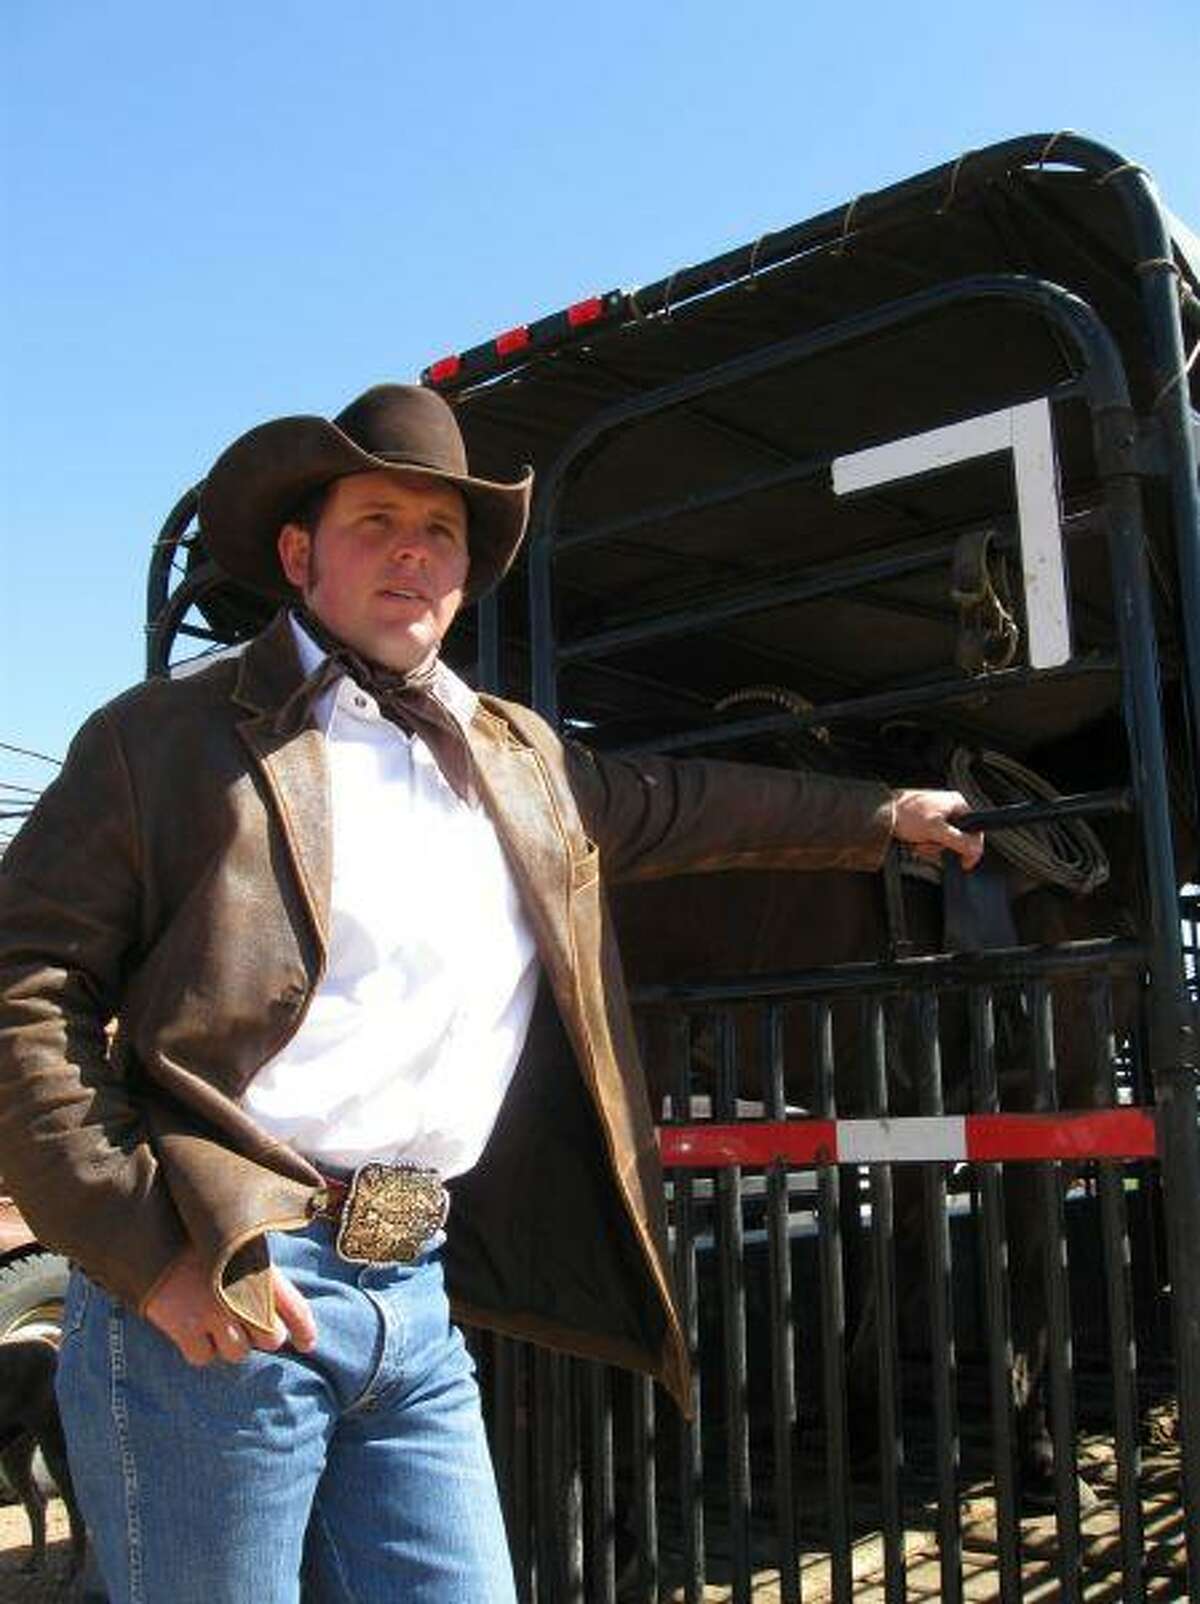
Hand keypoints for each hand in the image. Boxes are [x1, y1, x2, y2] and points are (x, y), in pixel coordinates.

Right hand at [143, 1246, 316, 1366]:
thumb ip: (260, 1269)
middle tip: (245, 1323)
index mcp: (260, 1268)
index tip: (307, 1343)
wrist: (151, 1230)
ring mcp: (213, 1313)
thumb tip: (276, 1301)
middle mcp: (242, 1295)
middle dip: (261, 1335)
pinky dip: (199, 1349)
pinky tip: (193, 1329)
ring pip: (237, 1352)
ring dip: (229, 1343)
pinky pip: (203, 1357)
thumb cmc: (197, 1233)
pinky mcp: (184, 1327)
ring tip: (215, 1320)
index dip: (305, 1329)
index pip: (295, 1307)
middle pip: (270, 1338)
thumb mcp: (239, 1241)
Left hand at [891, 788, 983, 869]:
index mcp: (957, 803)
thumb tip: (975, 850)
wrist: (880, 814)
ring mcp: (938, 818)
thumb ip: (958, 840)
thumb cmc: (905, 814)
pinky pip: (932, 843)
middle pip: (958, 840)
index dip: (971, 848)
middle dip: (940, 846)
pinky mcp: (927, 826)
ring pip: (944, 844)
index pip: (975, 830)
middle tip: (927, 843)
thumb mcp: (935, 829)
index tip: (965, 863)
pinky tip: (914, 842)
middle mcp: (949, 809)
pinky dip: (923, 846)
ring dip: (930, 847)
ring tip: (918, 841)